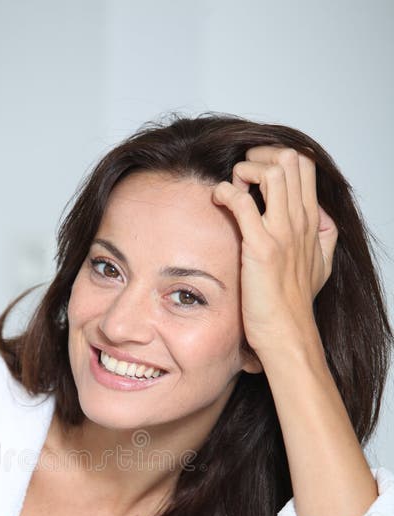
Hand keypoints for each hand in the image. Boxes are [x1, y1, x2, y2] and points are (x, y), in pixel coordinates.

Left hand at [212, 146, 337, 357]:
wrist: (287, 332)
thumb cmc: (295, 304)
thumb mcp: (321, 266)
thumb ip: (324, 239)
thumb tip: (322, 219)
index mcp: (312, 222)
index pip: (305, 166)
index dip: (279, 156)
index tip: (257, 169)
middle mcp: (299, 222)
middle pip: (290, 160)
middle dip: (260, 155)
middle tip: (242, 171)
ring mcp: (282, 233)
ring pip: (273, 172)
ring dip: (246, 169)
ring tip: (233, 186)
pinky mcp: (260, 247)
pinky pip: (243, 203)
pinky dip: (227, 192)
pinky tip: (218, 199)